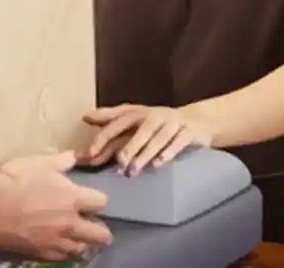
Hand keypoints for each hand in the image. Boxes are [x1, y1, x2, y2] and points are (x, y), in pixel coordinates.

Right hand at [0, 151, 112, 260]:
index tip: (90, 199)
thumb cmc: (15, 179)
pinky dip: (64, 252)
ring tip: (76, 238)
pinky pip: (62, 258)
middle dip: (101, 231)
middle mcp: (71, 224)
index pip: (102, 203)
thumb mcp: (40, 162)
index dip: (97, 201)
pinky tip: (58, 246)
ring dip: (82, 243)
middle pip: (101, 235)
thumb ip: (61, 161)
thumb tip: (74, 157)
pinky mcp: (42, 254)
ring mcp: (57, 242)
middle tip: (94, 226)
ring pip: (82, 249)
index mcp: (73, 199)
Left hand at [82, 104, 208, 175]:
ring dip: (146, 153)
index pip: (119, 122)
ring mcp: (173, 123)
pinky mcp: (189, 132)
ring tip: (135, 170)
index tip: (91, 152)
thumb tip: (85, 117)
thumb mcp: (135, 119)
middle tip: (119, 163)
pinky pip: (179, 141)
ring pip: (159, 137)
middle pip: (140, 129)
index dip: (105, 136)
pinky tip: (158, 164)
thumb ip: (111, 120)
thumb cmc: (159, 123)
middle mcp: (155, 115)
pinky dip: (168, 152)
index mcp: (139, 112)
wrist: (198, 120)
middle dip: (129, 146)